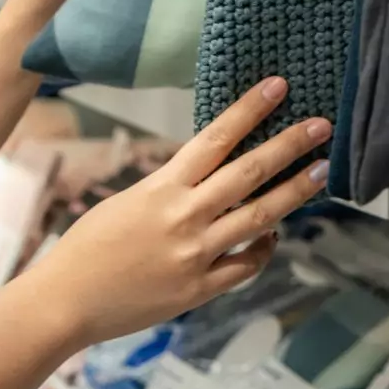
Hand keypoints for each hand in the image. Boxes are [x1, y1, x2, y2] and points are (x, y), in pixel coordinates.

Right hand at [24, 77, 330, 345]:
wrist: (66, 301)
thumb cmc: (86, 248)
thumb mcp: (125, 203)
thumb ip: (168, 190)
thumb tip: (207, 178)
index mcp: (160, 188)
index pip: (214, 138)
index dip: (249, 110)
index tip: (278, 87)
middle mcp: (183, 217)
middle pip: (248, 172)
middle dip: (289, 145)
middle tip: (321, 126)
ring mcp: (196, 254)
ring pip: (260, 217)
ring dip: (294, 192)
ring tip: (321, 172)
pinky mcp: (200, 289)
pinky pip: (246, 264)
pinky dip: (265, 247)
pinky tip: (274, 235)